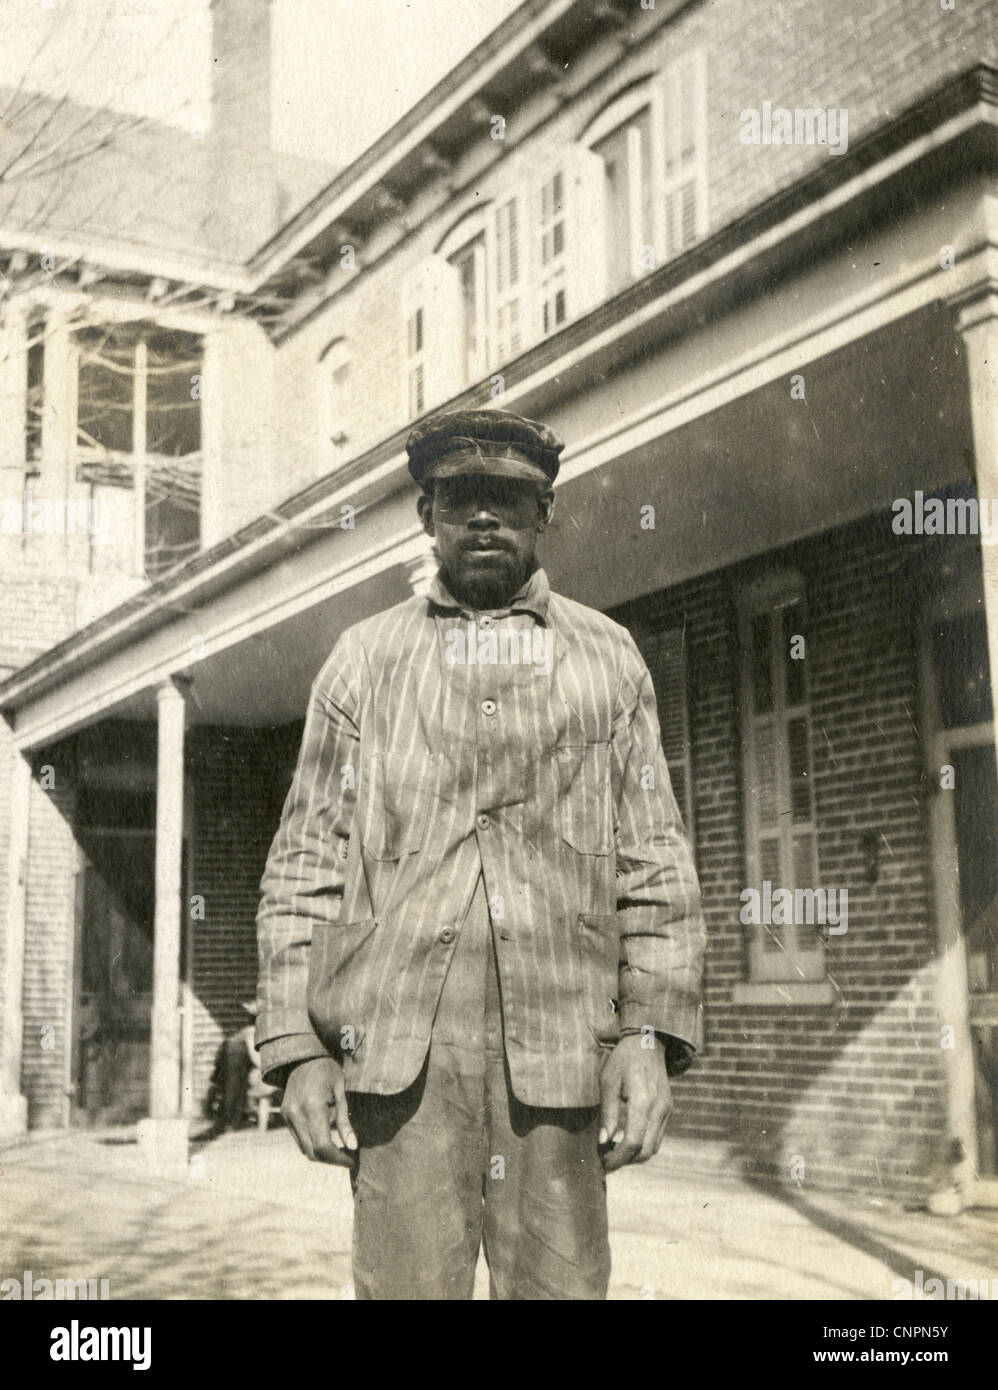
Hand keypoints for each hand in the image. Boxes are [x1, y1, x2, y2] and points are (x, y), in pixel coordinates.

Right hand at [282, 1056, 357, 1165]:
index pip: (323, 1146)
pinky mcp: (285, 1115)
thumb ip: (345, 1121)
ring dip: (321, 1154)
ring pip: (304, 1149)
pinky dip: (312, 1144)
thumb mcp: (341, 1092)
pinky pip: (298, 1139)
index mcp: (312, 1107)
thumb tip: (352, 1146)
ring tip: (339, 1150)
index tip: (352, 1160)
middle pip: (312, 1152)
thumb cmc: (327, 1070)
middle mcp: (296, 1114)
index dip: (338, 1158)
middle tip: (348, 1157)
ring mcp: (288, 1115)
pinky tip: (326, 1138)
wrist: (303, 1055)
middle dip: (331, 1160)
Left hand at [598, 1033, 671, 1172]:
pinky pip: (658, 1136)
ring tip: (614, 1151)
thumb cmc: (623, 1060)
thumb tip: (602, 1142)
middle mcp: (659, 1109)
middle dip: (625, 1161)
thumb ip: (607, 1113)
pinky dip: (643, 1144)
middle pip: (646, 1151)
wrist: (647, 1042)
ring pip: (654, 1148)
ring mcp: (666, 1110)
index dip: (617, 1158)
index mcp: (643, 1101)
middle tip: (606, 1160)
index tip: (603, 1162)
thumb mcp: (608, 1082)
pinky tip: (626, 1138)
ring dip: (635, 1155)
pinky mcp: (668, 1109)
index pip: (633, 1142)